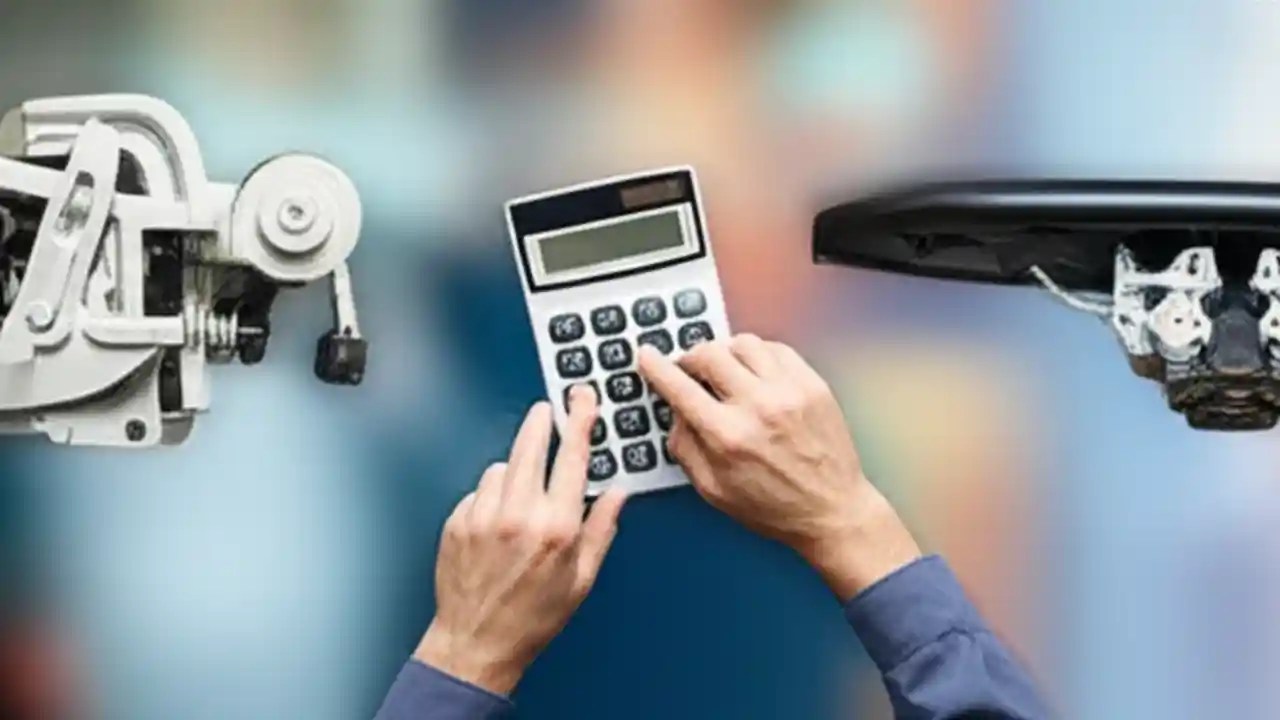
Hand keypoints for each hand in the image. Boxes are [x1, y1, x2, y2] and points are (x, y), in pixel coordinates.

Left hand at [414, 387, 627, 694]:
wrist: (476, 643)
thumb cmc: (531, 618)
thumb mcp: (582, 579)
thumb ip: (601, 530)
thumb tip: (617, 495)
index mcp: (557, 527)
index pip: (573, 458)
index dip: (580, 422)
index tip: (582, 401)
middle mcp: (519, 515)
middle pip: (532, 445)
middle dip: (542, 422)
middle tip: (547, 412)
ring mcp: (484, 516)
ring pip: (502, 465)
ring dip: (515, 467)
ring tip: (522, 491)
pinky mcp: (458, 521)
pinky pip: (479, 489)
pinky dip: (490, 494)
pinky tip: (497, 518)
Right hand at [638, 335, 919, 600]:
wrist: (832, 511)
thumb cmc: (773, 508)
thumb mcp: (713, 491)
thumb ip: (685, 447)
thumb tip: (675, 411)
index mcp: (727, 437)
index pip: (680, 387)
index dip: (657, 367)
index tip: (647, 356)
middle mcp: (757, 407)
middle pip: (709, 354)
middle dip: (690, 357)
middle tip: (688, 368)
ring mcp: (789, 391)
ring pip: (743, 343)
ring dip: (725, 351)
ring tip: (724, 369)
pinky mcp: (813, 385)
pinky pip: (776, 349)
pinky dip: (758, 354)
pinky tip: (755, 371)